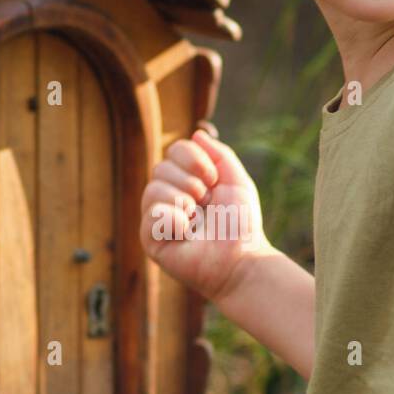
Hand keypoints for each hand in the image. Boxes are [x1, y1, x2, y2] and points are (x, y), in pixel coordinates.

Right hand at [139, 126, 270, 302]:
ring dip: (182, 200)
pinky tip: (186, 233)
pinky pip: (152, 214)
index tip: (214, 180)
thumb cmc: (240, 225)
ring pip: (152, 189)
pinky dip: (174, 220)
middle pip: (161, 168)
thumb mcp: (236, 180)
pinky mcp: (151, 240)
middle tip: (206, 203)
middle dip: (190, 183)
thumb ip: (219, 154)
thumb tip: (196, 133)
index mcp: (186, 181)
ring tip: (196, 219)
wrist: (242, 259)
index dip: (195, 160)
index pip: (174, 151)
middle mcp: (169, 197)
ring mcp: (157, 218)